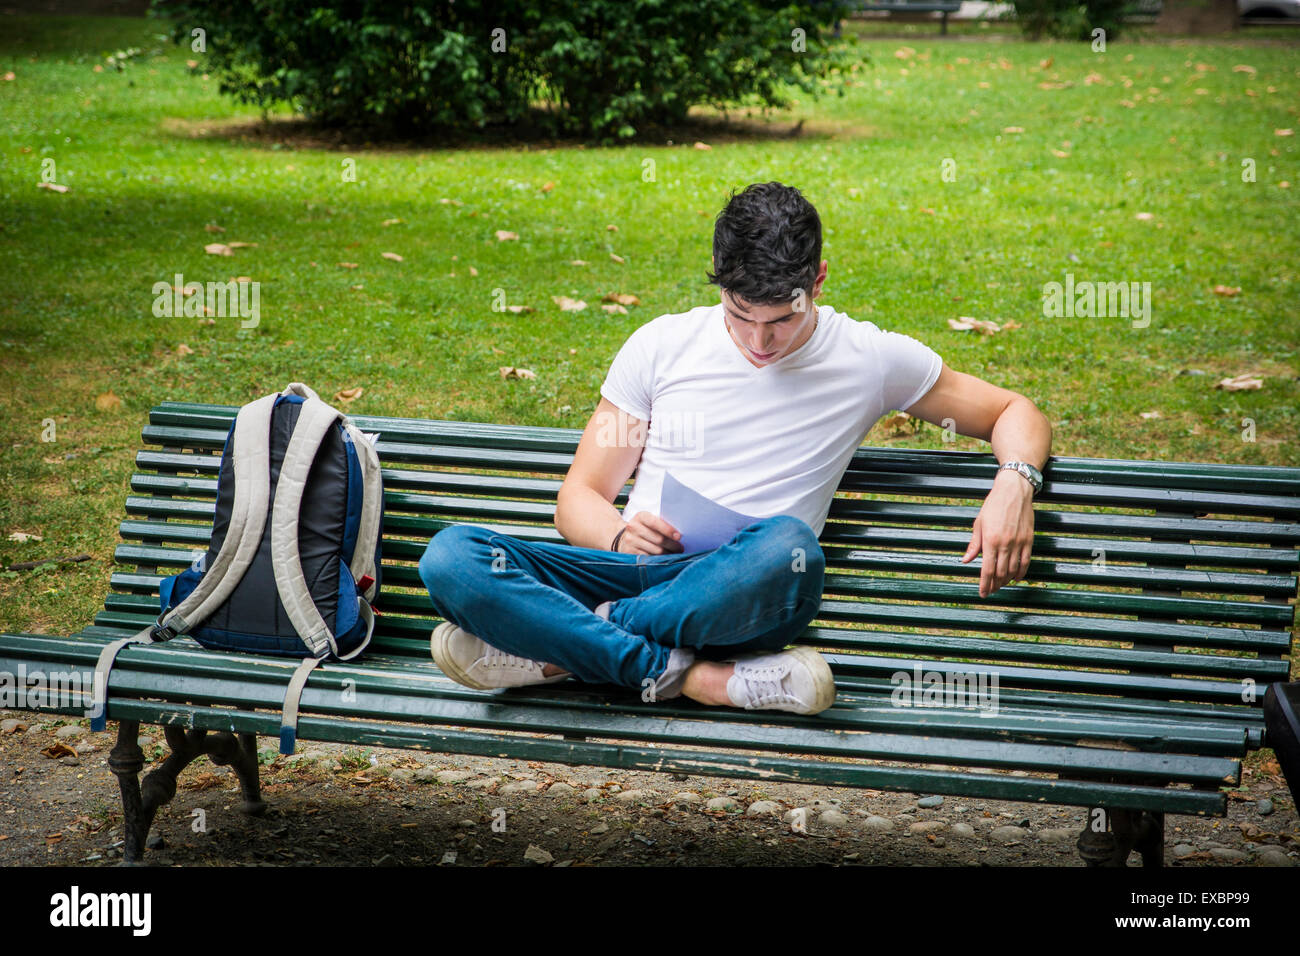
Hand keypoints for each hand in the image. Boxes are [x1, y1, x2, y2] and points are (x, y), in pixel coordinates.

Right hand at [617, 511, 682, 554]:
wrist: (625, 537)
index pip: (655, 522)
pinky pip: (649, 558)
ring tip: (675, 554)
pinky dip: (659, 559)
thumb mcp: (649, 521)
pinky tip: (664, 558)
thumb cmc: (644, 528)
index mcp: (640, 516)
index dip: (668, 530)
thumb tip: (679, 536)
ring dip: (668, 554)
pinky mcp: (630, 552)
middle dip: (672, 545)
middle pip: (658, 539)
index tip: (679, 537)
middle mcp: (633, 527)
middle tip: (681, 548)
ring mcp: (630, 541)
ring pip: (655, 551)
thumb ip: (662, 524)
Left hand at [960, 469, 1034, 597]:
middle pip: (1000, 573)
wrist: (1014, 491)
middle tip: (990, 592)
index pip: (987, 570)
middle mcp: (1005, 544)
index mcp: (990, 540)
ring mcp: (1019, 543)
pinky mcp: (1029, 540)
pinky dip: (1021, 573)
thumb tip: (966, 560)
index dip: (984, 584)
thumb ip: (974, 544)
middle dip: (994, 585)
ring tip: (1000, 586)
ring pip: (1013, 570)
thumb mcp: (979, 524)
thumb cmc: (993, 505)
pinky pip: (1025, 562)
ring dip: (1006, 581)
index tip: (982, 593)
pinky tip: (1015, 578)